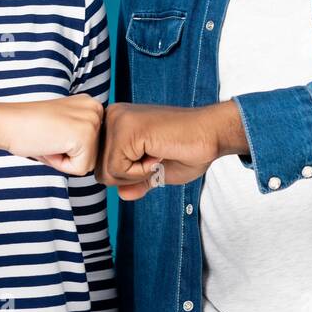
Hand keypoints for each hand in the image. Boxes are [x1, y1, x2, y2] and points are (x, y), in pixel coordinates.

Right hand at [0, 95, 103, 176]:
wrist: (6, 122)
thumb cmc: (28, 127)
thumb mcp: (62, 125)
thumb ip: (79, 134)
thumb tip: (92, 156)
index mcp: (91, 104)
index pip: (92, 145)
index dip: (69, 148)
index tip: (51, 133)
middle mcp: (96, 109)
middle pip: (93, 154)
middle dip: (69, 155)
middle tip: (48, 137)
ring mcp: (92, 122)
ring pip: (87, 163)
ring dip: (65, 159)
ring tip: (48, 140)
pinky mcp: (85, 136)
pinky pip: (80, 169)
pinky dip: (61, 165)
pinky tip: (49, 145)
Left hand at [96, 101, 244, 200]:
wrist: (211, 134)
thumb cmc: (188, 149)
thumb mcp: (155, 171)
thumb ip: (135, 182)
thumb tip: (121, 195)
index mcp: (115, 121)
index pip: (102, 167)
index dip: (128, 175)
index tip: (152, 156)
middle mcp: (111, 116)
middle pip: (100, 172)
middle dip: (130, 177)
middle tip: (157, 155)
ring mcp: (117, 120)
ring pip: (107, 173)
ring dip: (137, 174)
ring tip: (158, 152)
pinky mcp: (126, 129)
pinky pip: (119, 170)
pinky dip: (142, 171)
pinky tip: (159, 152)